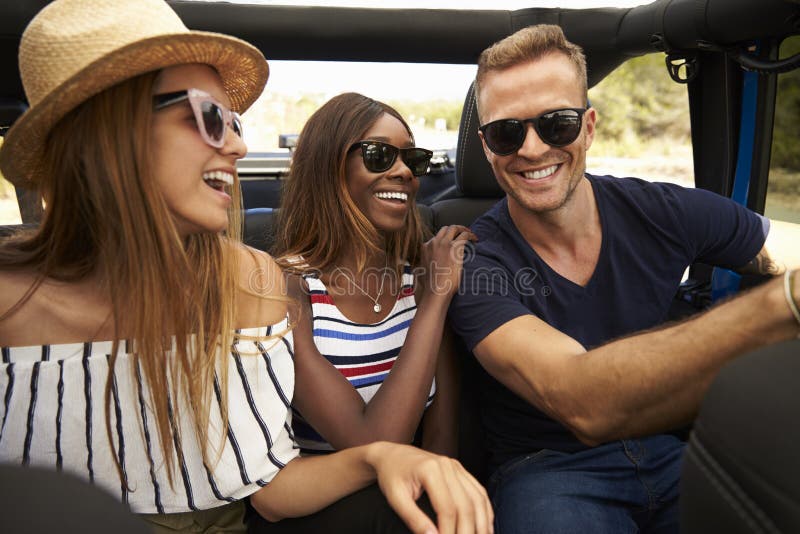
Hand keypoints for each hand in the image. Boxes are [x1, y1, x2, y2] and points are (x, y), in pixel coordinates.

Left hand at [367, 442, 492, 533]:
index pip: (447, 508)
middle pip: (466, 504)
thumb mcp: (395, 498)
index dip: (449, 531)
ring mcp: (456, 466)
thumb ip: (413, 519)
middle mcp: (448, 466)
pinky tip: (485, 527)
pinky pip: (478, 491)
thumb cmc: (391, 476)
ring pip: (478, 498)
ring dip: (482, 523)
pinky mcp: (460, 470)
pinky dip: (485, 511)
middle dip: (468, 531)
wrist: (392, 455)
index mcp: (430, 470)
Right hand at [420, 225, 477, 298]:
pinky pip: (464, 235)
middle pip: (444, 229)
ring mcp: (444, 244)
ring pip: (454, 228)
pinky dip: (470, 235)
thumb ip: (426, 264)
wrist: (436, 290)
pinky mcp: (454, 247)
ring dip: (462, 229)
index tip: (452, 240)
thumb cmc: (431, 285)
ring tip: (469, 233)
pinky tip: (475, 239)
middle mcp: (433, 243)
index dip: (445, 237)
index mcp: (425, 248)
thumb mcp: (423, 272)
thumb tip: (426, 267)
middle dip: (454, 229)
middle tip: (462, 232)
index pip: (436, 237)